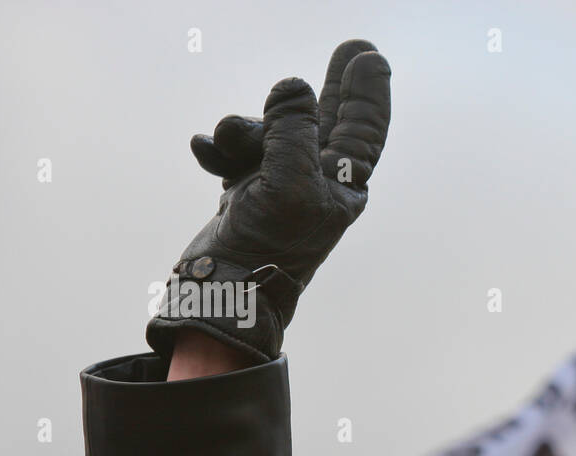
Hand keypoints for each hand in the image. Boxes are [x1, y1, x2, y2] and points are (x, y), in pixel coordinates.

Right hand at [147, 39, 391, 362]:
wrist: (224, 289)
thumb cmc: (268, 246)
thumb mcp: (290, 184)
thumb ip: (294, 131)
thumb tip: (294, 87)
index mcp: (343, 186)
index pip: (362, 129)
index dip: (366, 92)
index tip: (369, 56)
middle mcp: (317, 182)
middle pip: (331, 120)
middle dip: (336, 85)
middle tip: (355, 47)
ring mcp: (281, 183)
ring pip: (268, 129)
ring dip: (244, 127)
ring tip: (228, 142)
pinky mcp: (246, 189)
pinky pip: (235, 149)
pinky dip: (219, 147)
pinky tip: (206, 152)